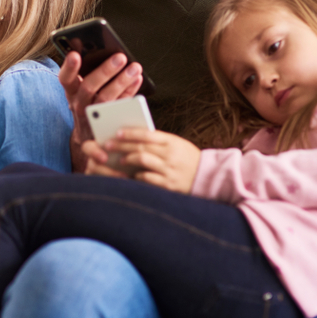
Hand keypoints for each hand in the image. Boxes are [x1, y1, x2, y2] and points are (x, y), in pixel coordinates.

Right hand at [59, 51, 143, 169]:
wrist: (90, 132)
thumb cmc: (87, 102)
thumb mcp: (78, 89)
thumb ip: (85, 72)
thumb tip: (96, 49)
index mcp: (71, 92)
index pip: (65, 79)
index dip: (69, 68)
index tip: (75, 55)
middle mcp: (79, 104)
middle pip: (89, 87)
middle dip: (105, 71)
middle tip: (119, 57)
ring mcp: (93, 115)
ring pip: (106, 98)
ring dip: (121, 82)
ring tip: (135, 68)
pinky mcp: (108, 121)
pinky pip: (120, 106)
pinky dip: (130, 91)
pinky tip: (137, 79)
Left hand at [83, 129, 200, 193]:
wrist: (208, 176)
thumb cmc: (187, 158)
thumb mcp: (177, 144)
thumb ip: (158, 141)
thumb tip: (134, 137)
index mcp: (172, 141)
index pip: (147, 134)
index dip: (130, 132)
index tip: (117, 132)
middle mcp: (170, 154)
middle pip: (141, 146)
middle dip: (122, 145)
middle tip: (108, 145)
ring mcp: (169, 169)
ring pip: (142, 160)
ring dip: (128, 159)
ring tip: (121, 160)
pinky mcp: (168, 185)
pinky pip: (147, 178)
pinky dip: (138, 176)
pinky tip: (132, 175)